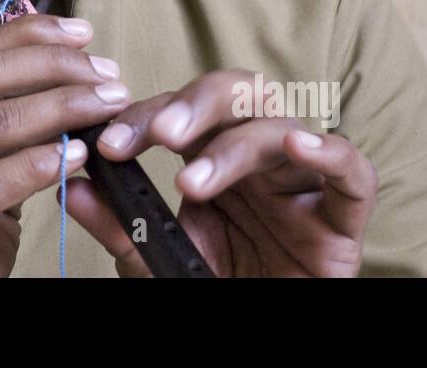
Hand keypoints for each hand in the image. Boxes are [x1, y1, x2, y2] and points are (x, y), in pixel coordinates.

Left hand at [60, 69, 377, 276]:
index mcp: (209, 154)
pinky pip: (352, 170)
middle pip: (233, 94)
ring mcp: (299, 180)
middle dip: (192, 105)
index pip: (176, 112)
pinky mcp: (342, 215)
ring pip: (278, 127)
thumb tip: (73, 185)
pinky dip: (330, 152)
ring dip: (234, 147)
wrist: (262, 332)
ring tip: (194, 183)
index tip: (106, 143)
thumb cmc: (212, 283)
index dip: (142, 118)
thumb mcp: (155, 256)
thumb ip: (118, 225)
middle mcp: (255, 155)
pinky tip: (300, 146)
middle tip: (159, 136)